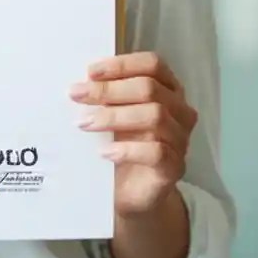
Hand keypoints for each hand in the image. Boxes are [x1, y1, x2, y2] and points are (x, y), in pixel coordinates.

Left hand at [70, 52, 197, 215]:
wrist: (130, 193)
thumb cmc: (120, 145)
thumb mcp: (111, 115)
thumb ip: (102, 97)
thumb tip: (76, 83)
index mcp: (167, 89)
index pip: (152, 65)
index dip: (123, 65)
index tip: (90, 72)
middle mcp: (179, 110)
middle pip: (150, 89)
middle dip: (109, 90)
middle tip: (77, 95)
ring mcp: (180, 139)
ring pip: (155, 116)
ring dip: (114, 117)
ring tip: (84, 124)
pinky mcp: (175, 167)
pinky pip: (157, 152)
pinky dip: (127, 150)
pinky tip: (104, 153)